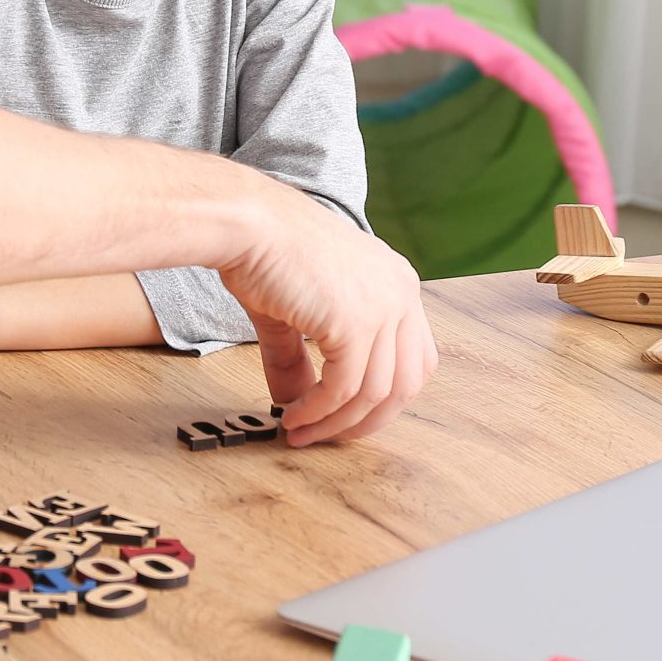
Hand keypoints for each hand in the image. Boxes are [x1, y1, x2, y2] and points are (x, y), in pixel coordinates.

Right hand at [226, 202, 434, 446]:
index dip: (386, 396)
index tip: (350, 415)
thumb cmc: (264, 249)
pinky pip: (344, 389)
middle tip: (329, 437)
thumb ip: (299, 358)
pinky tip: (294, 417)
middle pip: (406, 383)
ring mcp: (384, 308)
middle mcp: (401, 292)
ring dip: (337, 424)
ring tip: (302, 433)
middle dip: (367, 421)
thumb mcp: (295, 311)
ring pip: (375, 394)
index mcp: (396, 281)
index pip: (414, 358)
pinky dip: (319, 412)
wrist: (246, 223)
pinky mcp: (356, 324)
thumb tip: (294, 401)